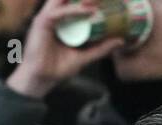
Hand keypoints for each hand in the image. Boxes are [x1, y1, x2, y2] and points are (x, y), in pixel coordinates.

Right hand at [6, 0, 125, 99]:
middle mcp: (54, 15)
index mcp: (62, 19)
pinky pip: (59, 13)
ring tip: (97, 2)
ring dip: (81, 0)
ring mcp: (47, 17)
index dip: (88, 0)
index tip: (107, 0)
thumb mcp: (84, 56)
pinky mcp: (42, 23)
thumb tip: (119, 41)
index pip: (75, 1)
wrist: (42, 79)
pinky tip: (88, 11)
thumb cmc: (58, 68)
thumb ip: (100, 48)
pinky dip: (74, 10)